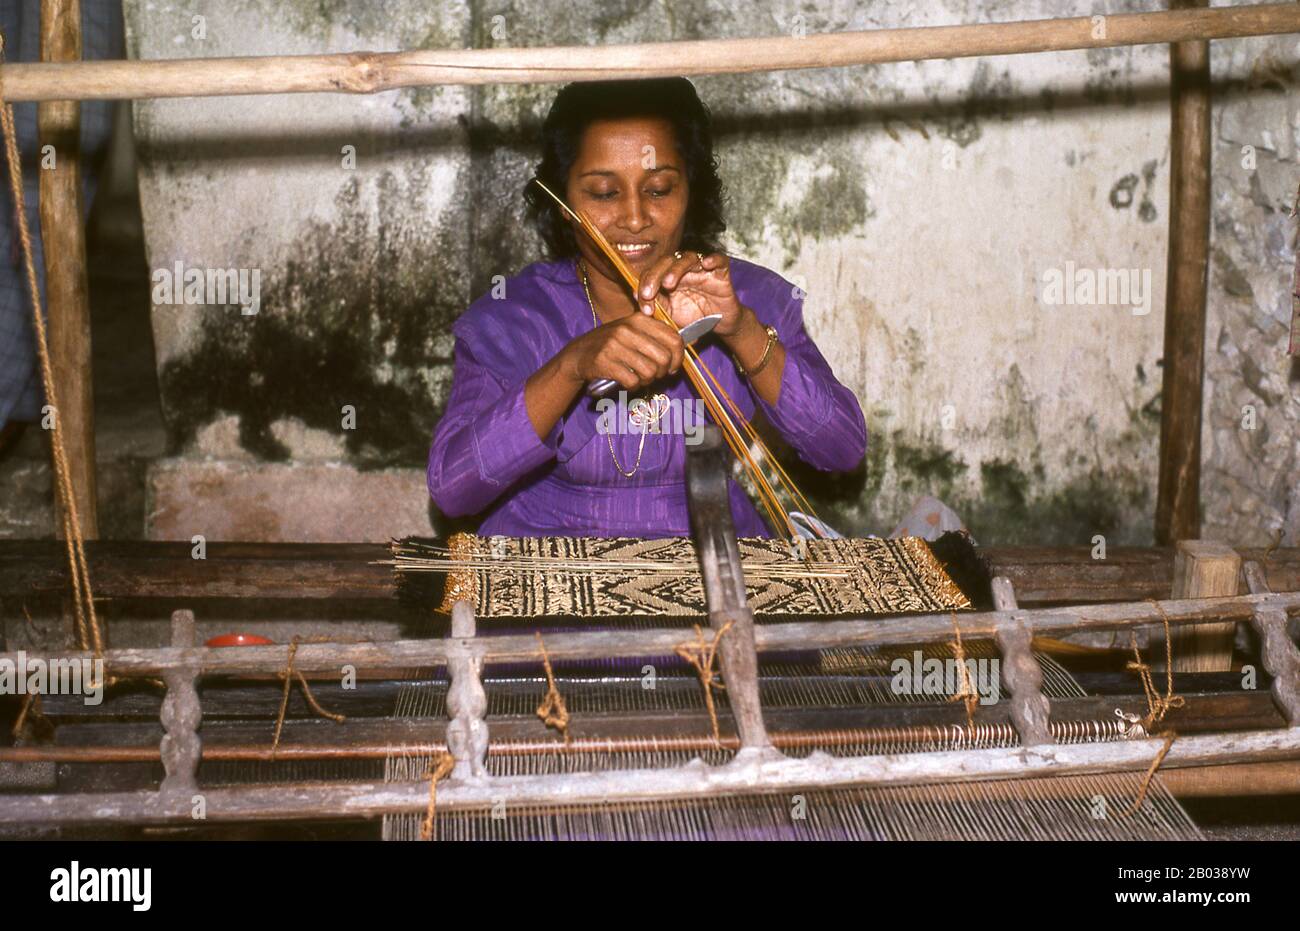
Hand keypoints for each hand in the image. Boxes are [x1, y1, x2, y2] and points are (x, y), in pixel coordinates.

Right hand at [561, 313, 684, 391]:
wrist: (578, 354)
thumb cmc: (611, 345)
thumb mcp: (632, 332)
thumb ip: (655, 338)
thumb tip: (679, 354)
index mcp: (639, 319)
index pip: (673, 339)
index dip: (678, 358)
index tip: (672, 367)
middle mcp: (627, 329)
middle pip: (663, 358)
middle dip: (662, 372)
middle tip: (654, 375)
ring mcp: (615, 345)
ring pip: (650, 371)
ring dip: (647, 380)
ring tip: (639, 378)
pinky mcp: (605, 362)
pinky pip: (632, 380)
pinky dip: (633, 386)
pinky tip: (627, 382)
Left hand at [635, 251, 746, 337]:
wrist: (720, 324)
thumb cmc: (694, 317)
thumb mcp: (672, 314)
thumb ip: (657, 304)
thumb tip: (636, 295)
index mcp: (668, 277)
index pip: (652, 272)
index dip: (644, 285)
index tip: (643, 305)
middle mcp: (684, 270)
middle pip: (666, 261)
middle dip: (654, 276)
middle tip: (648, 293)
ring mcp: (702, 269)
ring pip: (688, 258)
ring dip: (676, 269)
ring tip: (668, 283)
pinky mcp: (721, 272)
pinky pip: (719, 259)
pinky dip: (713, 259)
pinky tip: (706, 264)